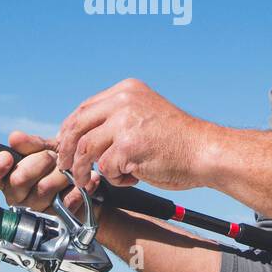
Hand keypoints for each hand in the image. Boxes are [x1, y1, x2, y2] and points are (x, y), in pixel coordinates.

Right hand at [0, 131, 81, 211]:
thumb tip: (15, 138)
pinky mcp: (57, 217)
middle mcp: (17, 194)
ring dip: (60, 173)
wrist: (85, 175)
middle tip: (51, 156)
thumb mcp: (46, 146)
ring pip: (43, 190)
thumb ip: (31, 144)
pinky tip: (83, 181)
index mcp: (6, 176)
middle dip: (39, 161)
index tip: (6, 157)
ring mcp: (36, 207)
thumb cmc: (60, 159)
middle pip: (18, 181)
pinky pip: (64, 202)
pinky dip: (76, 188)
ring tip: (68, 168)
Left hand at [55, 78, 211, 191]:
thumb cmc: (177, 141)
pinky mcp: (128, 146)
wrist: (206, 151)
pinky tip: (132, 178)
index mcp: (126, 90)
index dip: (69, 131)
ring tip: (93, 180)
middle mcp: (123, 101)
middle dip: (67, 151)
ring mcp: (125, 122)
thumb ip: (116, 119)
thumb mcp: (143, 116)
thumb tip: (81, 138)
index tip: (65, 147)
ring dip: (84, 170)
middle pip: (77, 126)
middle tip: (67, 168)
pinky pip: (106, 168)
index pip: (84, 109)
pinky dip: (115, 179)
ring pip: (85, 149)